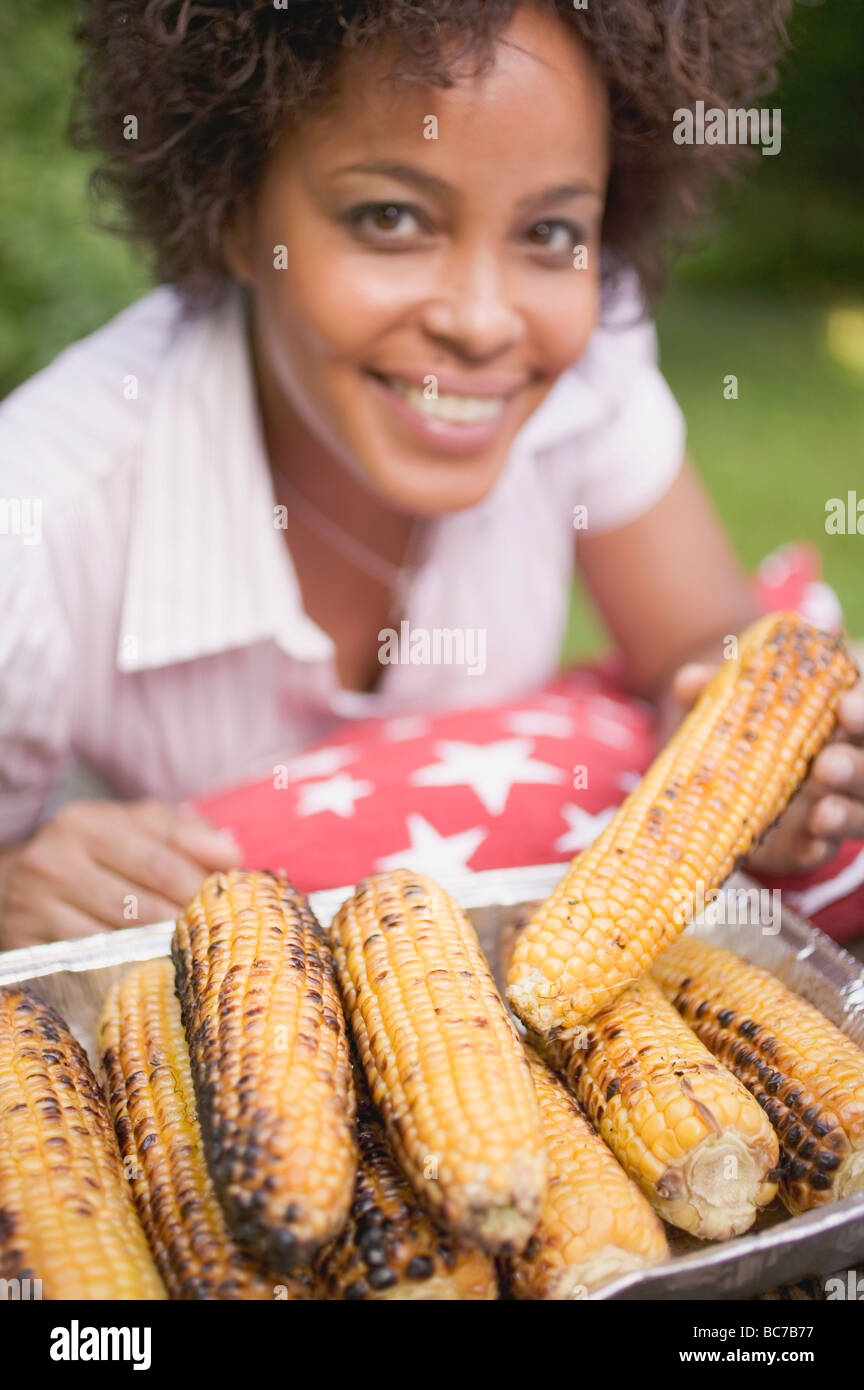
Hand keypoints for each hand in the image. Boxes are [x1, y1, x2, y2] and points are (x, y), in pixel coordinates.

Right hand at [0, 799, 242, 949]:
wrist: (15, 883)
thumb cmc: (92, 854)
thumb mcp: (134, 829)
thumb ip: (184, 834)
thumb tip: (231, 854)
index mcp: (87, 823)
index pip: (159, 859)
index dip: (199, 885)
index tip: (228, 903)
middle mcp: (55, 859)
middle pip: (140, 903)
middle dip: (185, 921)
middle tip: (216, 936)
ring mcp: (35, 904)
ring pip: (118, 937)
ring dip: (161, 948)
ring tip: (191, 952)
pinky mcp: (26, 944)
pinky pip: (92, 963)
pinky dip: (128, 967)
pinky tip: (151, 967)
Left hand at [669, 662, 863, 875]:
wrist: (716, 783)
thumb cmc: (738, 723)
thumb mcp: (723, 700)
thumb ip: (712, 688)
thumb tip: (689, 681)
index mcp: (835, 707)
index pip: (861, 701)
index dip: (862, 705)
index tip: (844, 709)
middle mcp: (846, 753)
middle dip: (856, 765)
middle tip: (826, 764)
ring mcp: (835, 800)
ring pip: (861, 809)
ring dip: (846, 813)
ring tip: (822, 814)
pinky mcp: (811, 840)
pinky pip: (824, 848)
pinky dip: (819, 847)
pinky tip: (810, 846)